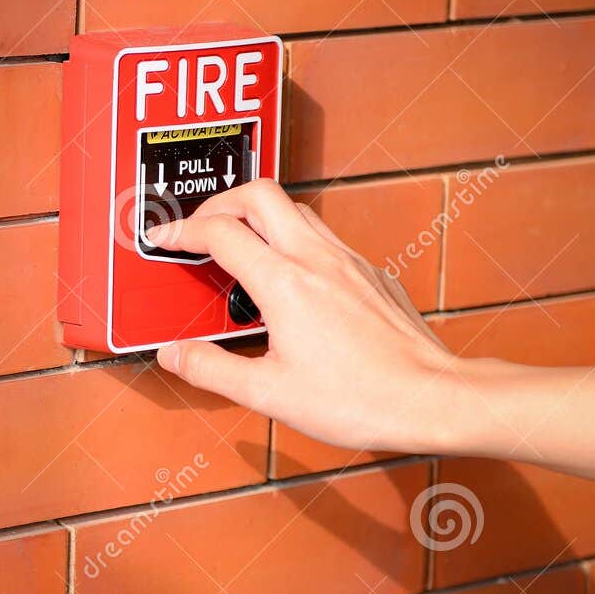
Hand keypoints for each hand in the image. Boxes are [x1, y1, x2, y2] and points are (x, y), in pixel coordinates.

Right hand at [145, 179, 477, 454]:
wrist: (429, 397)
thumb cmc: (359, 398)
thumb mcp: (268, 393)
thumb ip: (212, 368)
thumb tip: (175, 355)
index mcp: (284, 283)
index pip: (220, 232)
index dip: (182, 230)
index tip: (165, 240)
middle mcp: (316, 259)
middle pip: (259, 195)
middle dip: (220, 203)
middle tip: (200, 228)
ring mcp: (348, 261)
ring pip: (295, 209)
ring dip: (258, 215)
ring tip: (239, 244)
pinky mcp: (370, 273)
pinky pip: (323, 235)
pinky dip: (292, 238)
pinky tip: (289, 274)